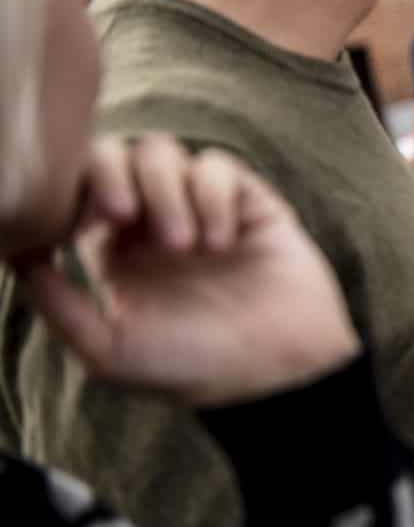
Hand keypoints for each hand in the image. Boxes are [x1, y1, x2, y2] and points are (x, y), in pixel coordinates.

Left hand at [18, 137, 360, 408]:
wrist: (276, 373)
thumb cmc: (192, 368)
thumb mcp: (108, 349)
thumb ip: (57, 301)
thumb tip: (17, 249)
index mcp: (115, 250)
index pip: (78, 188)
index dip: (71, 190)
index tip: (80, 223)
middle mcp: (154, 220)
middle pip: (116, 155)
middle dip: (112, 176)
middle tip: (120, 216)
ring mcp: (203, 207)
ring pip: (163, 153)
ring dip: (165, 193)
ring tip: (185, 247)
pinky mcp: (248, 201)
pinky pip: (218, 167)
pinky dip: (213, 197)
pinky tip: (223, 244)